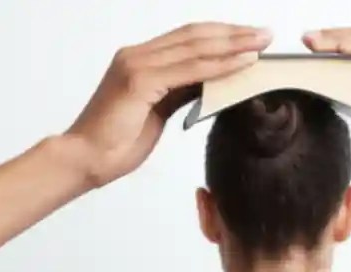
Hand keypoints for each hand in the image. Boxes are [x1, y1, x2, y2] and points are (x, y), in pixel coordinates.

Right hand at [67, 23, 271, 186]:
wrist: (85, 160)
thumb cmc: (115, 143)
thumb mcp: (155, 112)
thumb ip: (177, 92)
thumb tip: (206, 84)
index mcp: (139, 60)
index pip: (188, 38)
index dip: (221, 35)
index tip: (251, 37)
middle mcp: (136, 55)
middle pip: (195, 35)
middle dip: (233, 33)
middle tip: (266, 34)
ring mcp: (137, 65)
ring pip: (195, 47)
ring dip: (232, 44)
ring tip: (261, 44)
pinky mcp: (139, 81)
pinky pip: (189, 69)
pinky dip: (219, 65)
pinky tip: (242, 64)